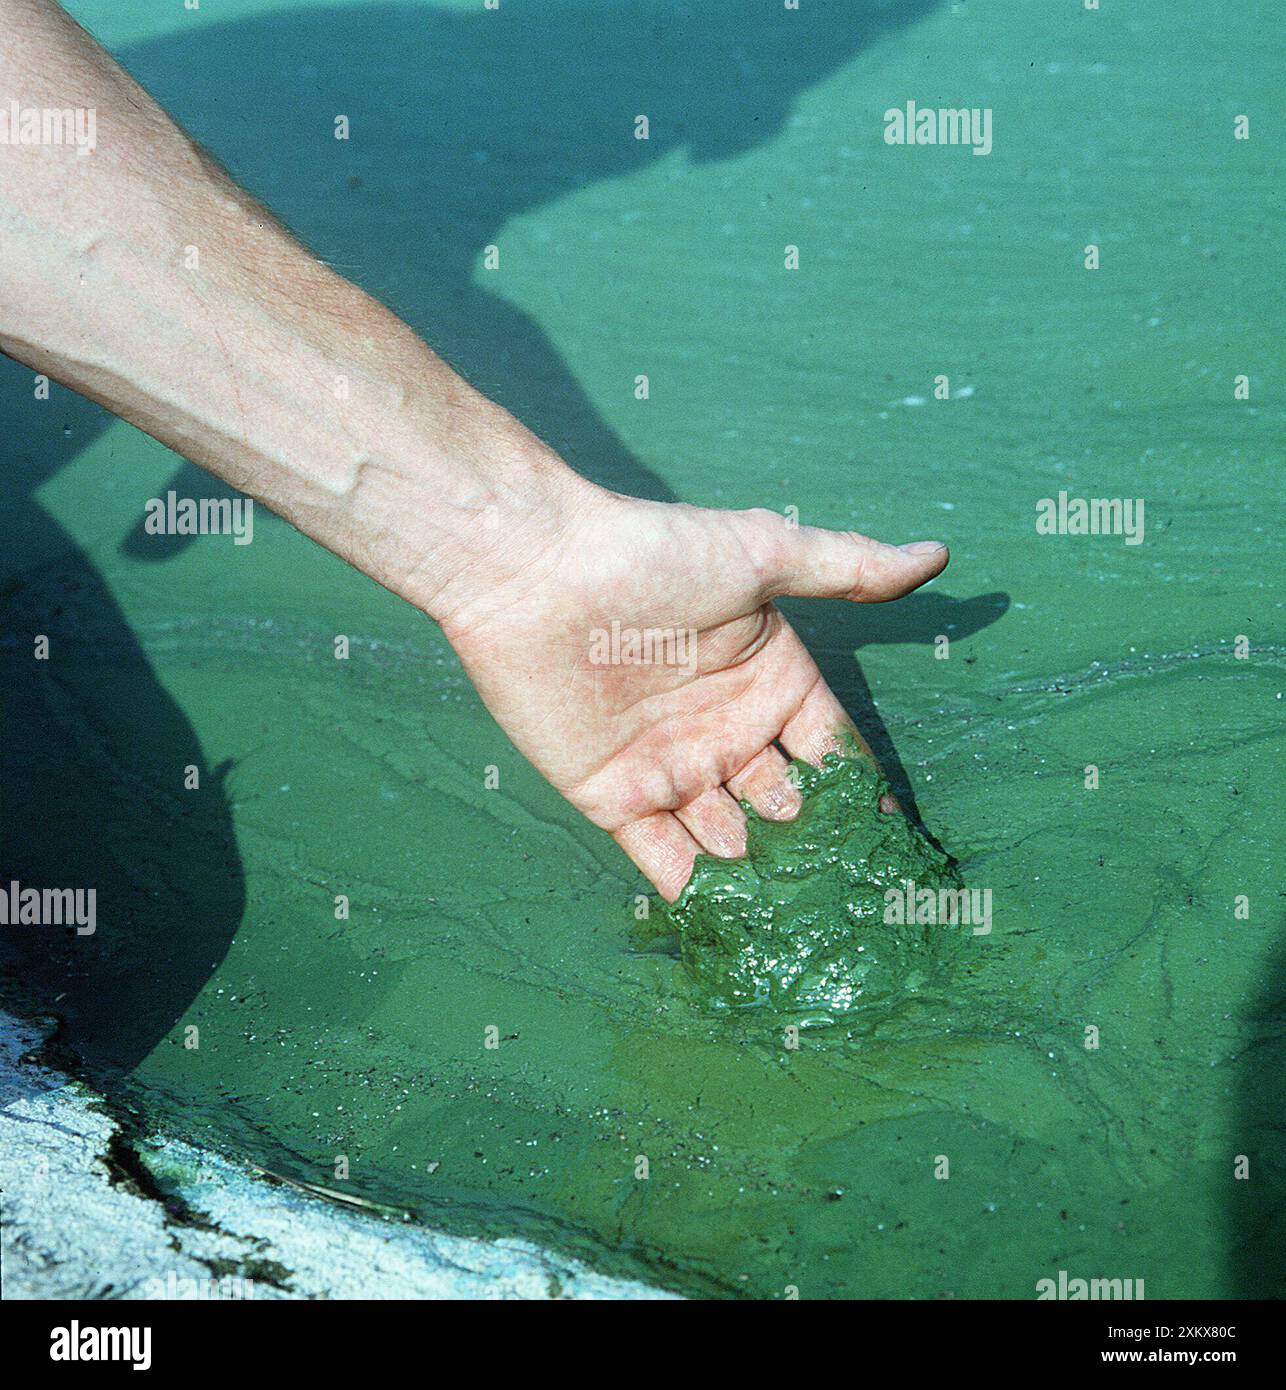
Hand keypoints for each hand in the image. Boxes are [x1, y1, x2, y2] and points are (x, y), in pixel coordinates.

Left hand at [440, 490, 947, 898]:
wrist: (535, 573)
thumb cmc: (650, 556)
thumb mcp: (761, 555)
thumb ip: (846, 569)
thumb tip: (938, 556)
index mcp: (770, 682)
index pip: (833, 753)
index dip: (864, 797)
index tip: (898, 849)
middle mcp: (728, 733)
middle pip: (788, 807)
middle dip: (817, 852)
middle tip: (855, 910)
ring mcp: (673, 770)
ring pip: (732, 841)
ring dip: (764, 883)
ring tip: (804, 934)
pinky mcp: (615, 798)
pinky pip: (664, 858)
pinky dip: (697, 894)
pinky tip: (733, 932)